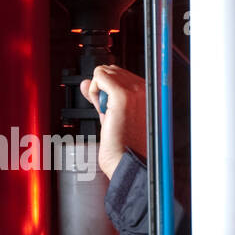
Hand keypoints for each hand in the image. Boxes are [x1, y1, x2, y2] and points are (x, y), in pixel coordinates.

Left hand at [79, 65, 147, 179]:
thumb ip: (100, 97)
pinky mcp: (123, 96)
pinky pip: (100, 77)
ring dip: (98, 90)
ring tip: (106, 112)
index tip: (108, 108)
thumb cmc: (125, 148)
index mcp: (148, 95)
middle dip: (102, 88)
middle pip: (112, 70)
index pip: (120, 75)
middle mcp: (145, 90)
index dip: (108, 90)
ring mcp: (135, 92)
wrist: (130, 164)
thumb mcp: (112, 117)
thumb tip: (86, 83)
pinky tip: (101, 108)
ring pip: (104, 72)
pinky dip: (94, 91)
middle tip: (106, 112)